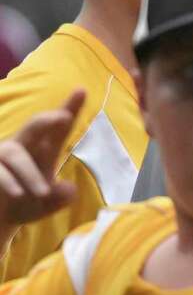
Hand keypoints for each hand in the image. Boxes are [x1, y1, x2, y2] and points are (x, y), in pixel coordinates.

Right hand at [0, 90, 84, 228]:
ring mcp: (1, 156)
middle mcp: (22, 147)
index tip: (82, 90)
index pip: (59, 129)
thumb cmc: (27, 204)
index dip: (70, 109)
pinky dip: (8, 181)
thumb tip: (70, 189)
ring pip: (14, 154)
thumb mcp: (47, 205)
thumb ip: (61, 198)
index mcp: (43, 150)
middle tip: (64, 117)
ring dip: (30, 174)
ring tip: (44, 193)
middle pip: (33, 126)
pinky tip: (19, 193)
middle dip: (47, 119)